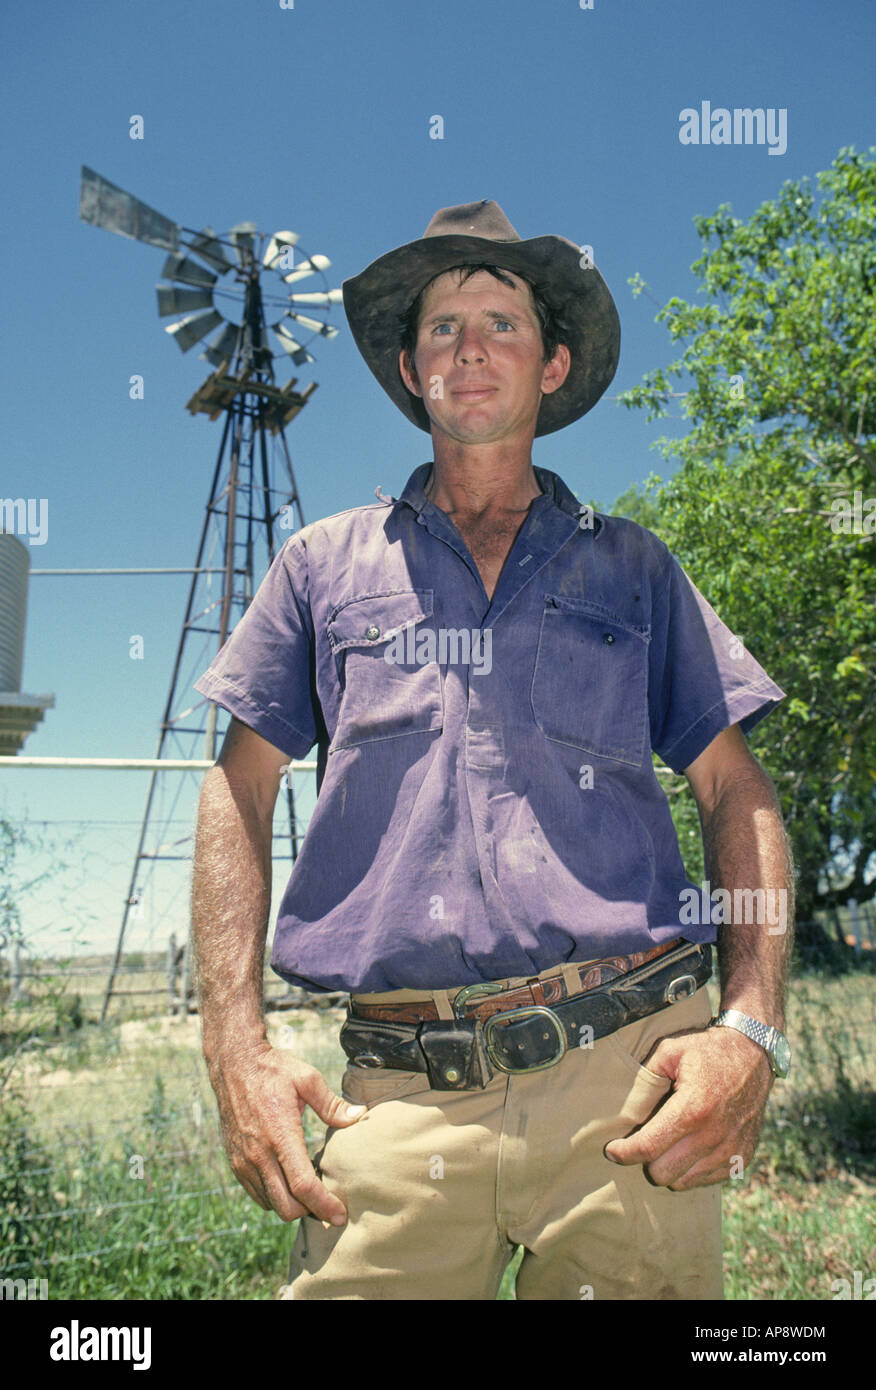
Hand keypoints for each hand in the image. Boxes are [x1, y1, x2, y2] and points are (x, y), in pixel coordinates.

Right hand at [207, 1041, 365, 1223]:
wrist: (234, 1064)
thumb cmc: (273, 1069)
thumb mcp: (307, 1078)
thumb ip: (332, 1104)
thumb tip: (359, 1117)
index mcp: (280, 1135)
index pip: (303, 1186)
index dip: (324, 1205)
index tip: (340, 1215)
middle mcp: (258, 1154)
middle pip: (286, 1207)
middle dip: (310, 1212)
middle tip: (329, 1205)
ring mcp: (244, 1161)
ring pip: (270, 1204)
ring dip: (292, 1206)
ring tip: (311, 1192)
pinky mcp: (235, 1162)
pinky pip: (257, 1194)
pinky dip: (275, 1197)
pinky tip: (289, 1181)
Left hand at [603, 1025, 772, 1188]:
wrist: (754, 1053)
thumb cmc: (707, 1050)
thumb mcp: (670, 1050)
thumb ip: (644, 1077)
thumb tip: (623, 1106)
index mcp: (692, 1109)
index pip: (648, 1147)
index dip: (624, 1153)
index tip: (611, 1150)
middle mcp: (714, 1136)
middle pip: (663, 1173)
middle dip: (646, 1160)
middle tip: (644, 1140)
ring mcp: (731, 1150)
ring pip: (683, 1182)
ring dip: (669, 1166)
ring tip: (667, 1142)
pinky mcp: (742, 1157)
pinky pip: (706, 1180)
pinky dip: (692, 1169)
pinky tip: (688, 1147)